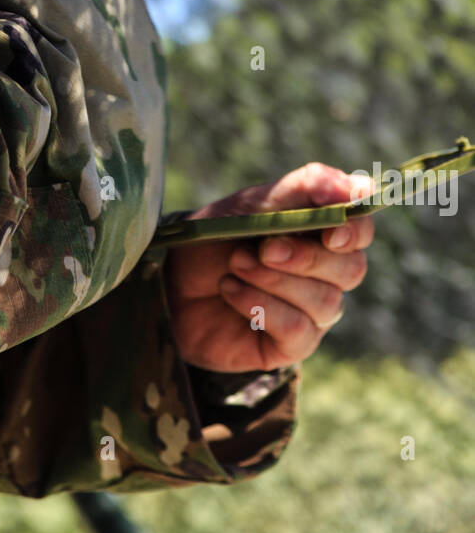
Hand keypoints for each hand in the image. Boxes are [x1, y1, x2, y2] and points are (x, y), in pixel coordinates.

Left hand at [163, 162, 375, 371]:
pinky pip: (298, 329)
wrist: (171, 281)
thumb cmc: (217, 237)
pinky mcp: (292, 344)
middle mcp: (327, 273)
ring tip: (236, 264)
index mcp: (322, 232)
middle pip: (350, 269)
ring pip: (325, 301)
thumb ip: (306, 188)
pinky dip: (261, 306)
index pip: (361, 231)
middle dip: (305, 256)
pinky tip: (230, 290)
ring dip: (275, 280)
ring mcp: (313, 311)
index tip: (331, 231)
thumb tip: (359, 188)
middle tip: (262, 247)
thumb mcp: (255, 204)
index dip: (354, 231)